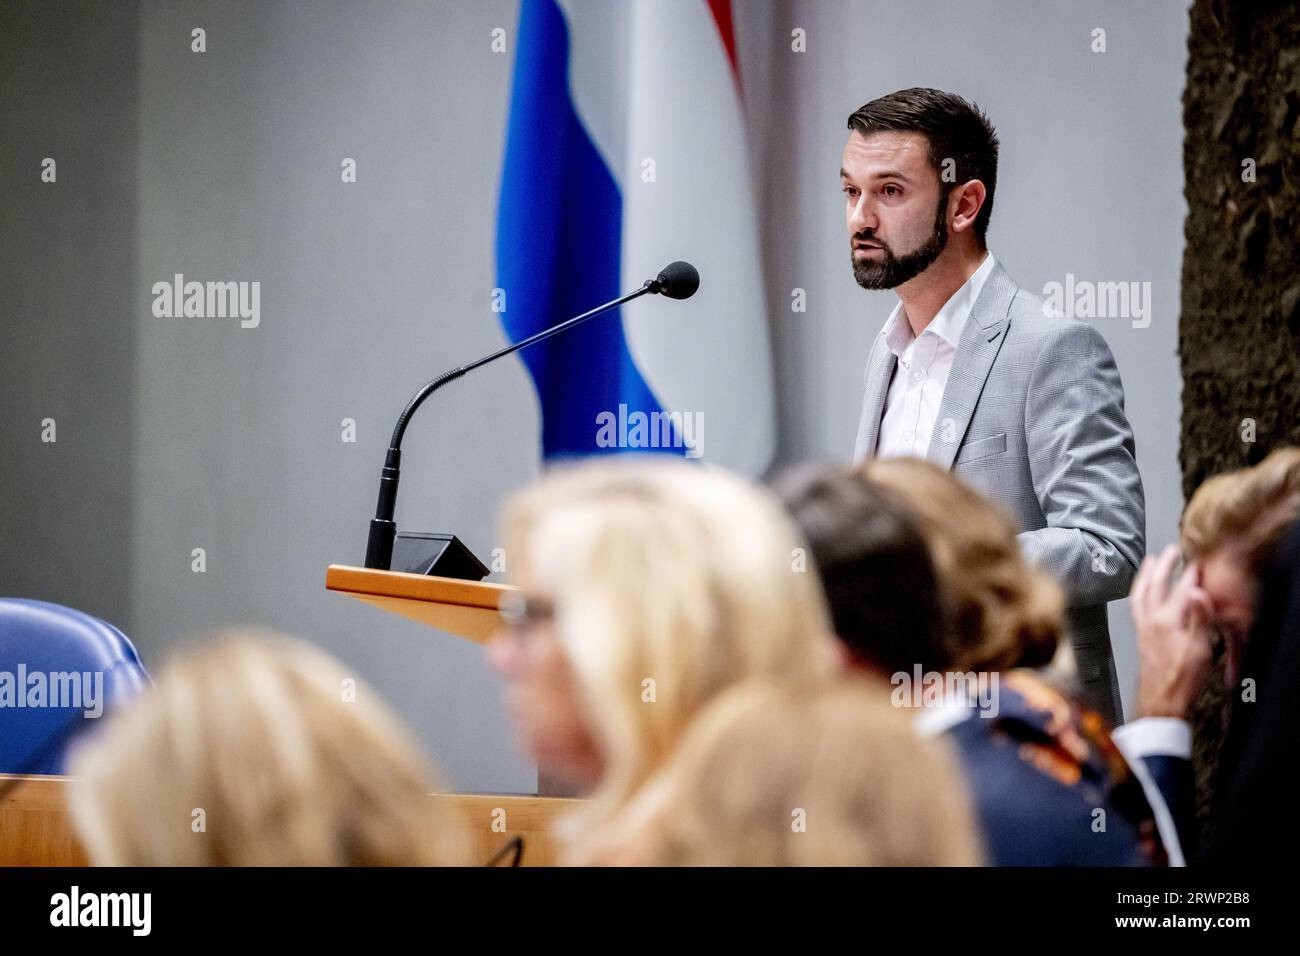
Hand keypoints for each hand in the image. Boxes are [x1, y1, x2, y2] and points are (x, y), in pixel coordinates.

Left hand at [1130, 544, 1214, 718]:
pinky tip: (1142, 590)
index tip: (1200, 560)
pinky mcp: (1140, 635)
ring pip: (1141, 592)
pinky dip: (1139, 591)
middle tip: (1172, 550)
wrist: (1161, 701)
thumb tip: (1197, 592)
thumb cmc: (1182, 679)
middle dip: (1165, 565)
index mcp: (1169, 620)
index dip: (1193, 573)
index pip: (1183, 588)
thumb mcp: (1199, 649)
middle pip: (1157, 584)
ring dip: (1146, 574)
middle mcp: (1152, 619)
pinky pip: (1136, 604)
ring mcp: (1143, 626)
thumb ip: (1199, 618)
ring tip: (1150, 561)